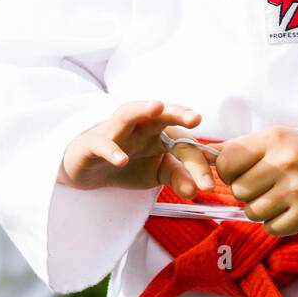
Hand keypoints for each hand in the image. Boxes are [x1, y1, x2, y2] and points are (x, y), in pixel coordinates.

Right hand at [58, 100, 215, 197]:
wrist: (89, 167)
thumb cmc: (129, 162)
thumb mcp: (157, 173)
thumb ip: (178, 177)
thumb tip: (198, 189)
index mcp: (159, 132)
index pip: (182, 143)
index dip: (196, 163)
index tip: (208, 184)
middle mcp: (139, 126)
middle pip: (159, 114)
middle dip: (176, 112)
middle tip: (195, 118)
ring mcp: (116, 132)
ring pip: (128, 113)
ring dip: (142, 108)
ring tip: (157, 107)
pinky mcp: (93, 144)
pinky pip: (102, 143)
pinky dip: (111, 149)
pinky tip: (122, 159)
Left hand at [214, 125, 297, 236]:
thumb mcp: (271, 139)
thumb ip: (238, 148)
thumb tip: (200, 155)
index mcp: (274, 140)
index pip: (227, 162)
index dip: (227, 171)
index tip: (238, 172)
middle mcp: (286, 163)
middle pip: (238, 190)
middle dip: (245, 191)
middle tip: (263, 185)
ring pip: (252, 212)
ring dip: (259, 208)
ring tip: (276, 196)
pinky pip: (271, 227)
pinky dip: (275, 222)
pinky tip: (288, 208)